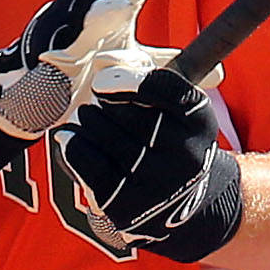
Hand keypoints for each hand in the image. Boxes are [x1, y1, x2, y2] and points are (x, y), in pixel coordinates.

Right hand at [0, 0, 202, 140]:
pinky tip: (118, 7)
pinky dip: (98, 14)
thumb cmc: (86, 74)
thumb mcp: (137, 68)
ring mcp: (78, 18)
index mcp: (115, 4)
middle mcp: (97, 3)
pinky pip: (80, 23)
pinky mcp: (62, 40)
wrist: (40, 97)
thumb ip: (171, 63)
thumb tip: (218, 70)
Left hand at [57, 65, 244, 262]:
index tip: (101, 82)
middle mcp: (187, 157)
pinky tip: (69, 136)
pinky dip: (73, 144)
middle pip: (129, 114)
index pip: (165, 89)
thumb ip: (151, 80)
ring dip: (88, 121)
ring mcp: (159, 187)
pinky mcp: (129, 208)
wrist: (181, 203)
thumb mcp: (175, 108)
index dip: (128, 82)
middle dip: (105, 103)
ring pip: (106, 137)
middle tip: (99, 103)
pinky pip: (88, 165)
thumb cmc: (167, 141)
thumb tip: (104, 61)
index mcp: (200, 122)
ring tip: (88, 119)